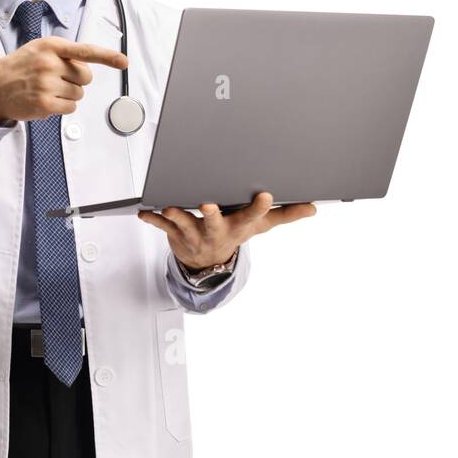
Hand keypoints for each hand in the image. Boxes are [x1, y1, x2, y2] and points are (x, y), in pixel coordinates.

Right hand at [0, 36, 128, 124]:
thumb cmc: (17, 69)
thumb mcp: (37, 49)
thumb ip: (62, 53)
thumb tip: (88, 62)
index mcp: (50, 46)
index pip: (85, 51)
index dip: (107, 56)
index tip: (123, 61)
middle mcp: (49, 63)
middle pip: (85, 77)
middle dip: (76, 81)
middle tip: (56, 80)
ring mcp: (46, 84)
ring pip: (79, 94)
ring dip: (68, 95)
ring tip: (46, 90)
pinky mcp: (45, 104)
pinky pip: (71, 108)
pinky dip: (63, 107)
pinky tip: (46, 101)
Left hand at [137, 191, 316, 269]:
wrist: (206, 262)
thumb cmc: (234, 233)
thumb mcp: (260, 226)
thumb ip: (286, 215)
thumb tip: (313, 207)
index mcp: (239, 226)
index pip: (253, 216)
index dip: (260, 208)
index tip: (266, 195)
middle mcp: (217, 231)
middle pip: (215, 222)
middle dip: (211, 214)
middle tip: (208, 204)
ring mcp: (195, 234)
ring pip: (185, 224)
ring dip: (176, 216)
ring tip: (169, 207)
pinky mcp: (176, 234)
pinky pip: (163, 227)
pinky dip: (153, 219)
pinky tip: (144, 213)